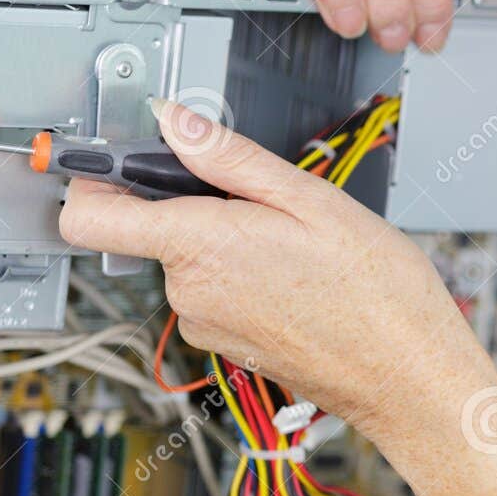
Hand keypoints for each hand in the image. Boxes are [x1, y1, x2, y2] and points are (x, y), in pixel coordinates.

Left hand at [58, 100, 488, 476]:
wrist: (410, 375)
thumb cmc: (377, 295)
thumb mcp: (313, 200)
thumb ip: (230, 158)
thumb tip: (175, 120)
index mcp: (201, 247)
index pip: (87, 217)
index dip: (92, 179)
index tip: (114, 157)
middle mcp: (190, 293)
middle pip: (150, 228)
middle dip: (193, 203)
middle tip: (261, 200)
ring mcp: (207, 325)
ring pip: (189, 260)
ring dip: (228, 241)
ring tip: (295, 245)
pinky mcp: (228, 347)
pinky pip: (216, 292)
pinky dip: (246, 275)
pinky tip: (297, 277)